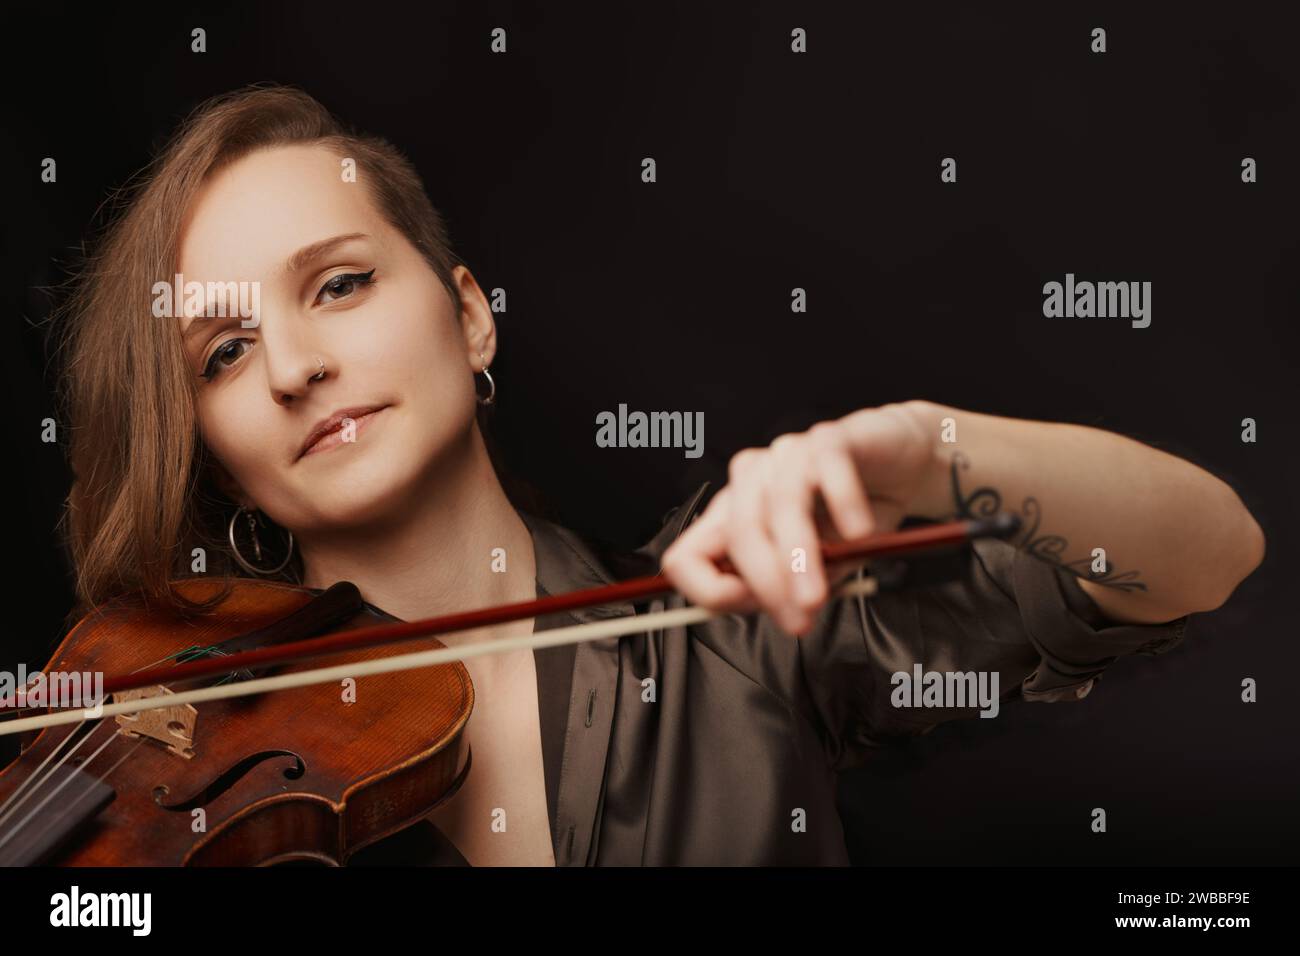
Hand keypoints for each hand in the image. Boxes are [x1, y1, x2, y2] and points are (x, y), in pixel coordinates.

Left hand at [660, 402, 935, 634]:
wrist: (904, 467)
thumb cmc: (852, 522)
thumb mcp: (816, 569)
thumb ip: (785, 589)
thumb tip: (772, 613)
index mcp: (732, 517)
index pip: (685, 556)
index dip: (708, 590)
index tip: (751, 613)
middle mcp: (750, 482)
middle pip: (737, 534)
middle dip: (766, 585)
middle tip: (799, 622)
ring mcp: (787, 455)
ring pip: (779, 506)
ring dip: (798, 559)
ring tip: (818, 596)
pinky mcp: (829, 439)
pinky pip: (827, 469)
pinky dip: (844, 505)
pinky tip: (860, 533)